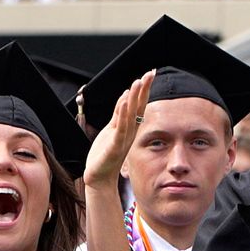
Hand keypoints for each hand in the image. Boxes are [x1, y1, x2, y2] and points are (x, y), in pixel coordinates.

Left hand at [83, 70, 153, 192]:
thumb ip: (119, 114)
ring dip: (134, 99)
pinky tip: (123, 103)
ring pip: (130, 115)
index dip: (143, 90)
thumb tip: (125, 96)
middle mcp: (129, 132)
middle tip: (149, 74)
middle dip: (143, 90)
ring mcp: (123, 139)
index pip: (138, 105)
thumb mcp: (112, 130)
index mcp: (129, 127)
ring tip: (137, 83)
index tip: (150, 74)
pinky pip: (119, 128)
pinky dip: (122, 115)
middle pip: (138, 107)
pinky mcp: (114, 146)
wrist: (99, 176)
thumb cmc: (105, 154)